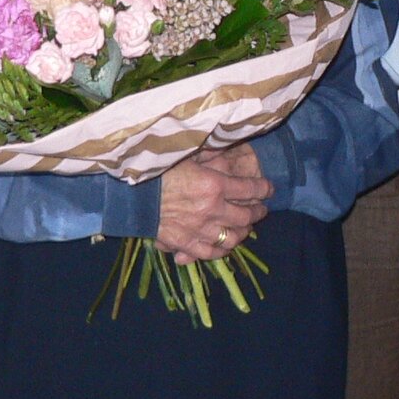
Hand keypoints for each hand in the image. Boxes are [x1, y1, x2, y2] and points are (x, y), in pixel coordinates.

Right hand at [158, 144, 269, 263]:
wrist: (129, 195)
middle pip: (246, 216)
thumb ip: (209, 153)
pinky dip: (222, 250)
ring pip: (233, 237)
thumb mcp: (186, 154)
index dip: (264, 188)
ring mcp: (199, 229)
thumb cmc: (156, 170)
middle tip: (261, 209)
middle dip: (258, 212)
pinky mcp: (185, 243)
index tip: (269, 188)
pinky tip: (226, 246)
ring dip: (244, 233)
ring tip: (247, 228)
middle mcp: (212, 210)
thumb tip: (225, 146)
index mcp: (214, 185)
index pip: (250, 188)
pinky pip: (211, 252)